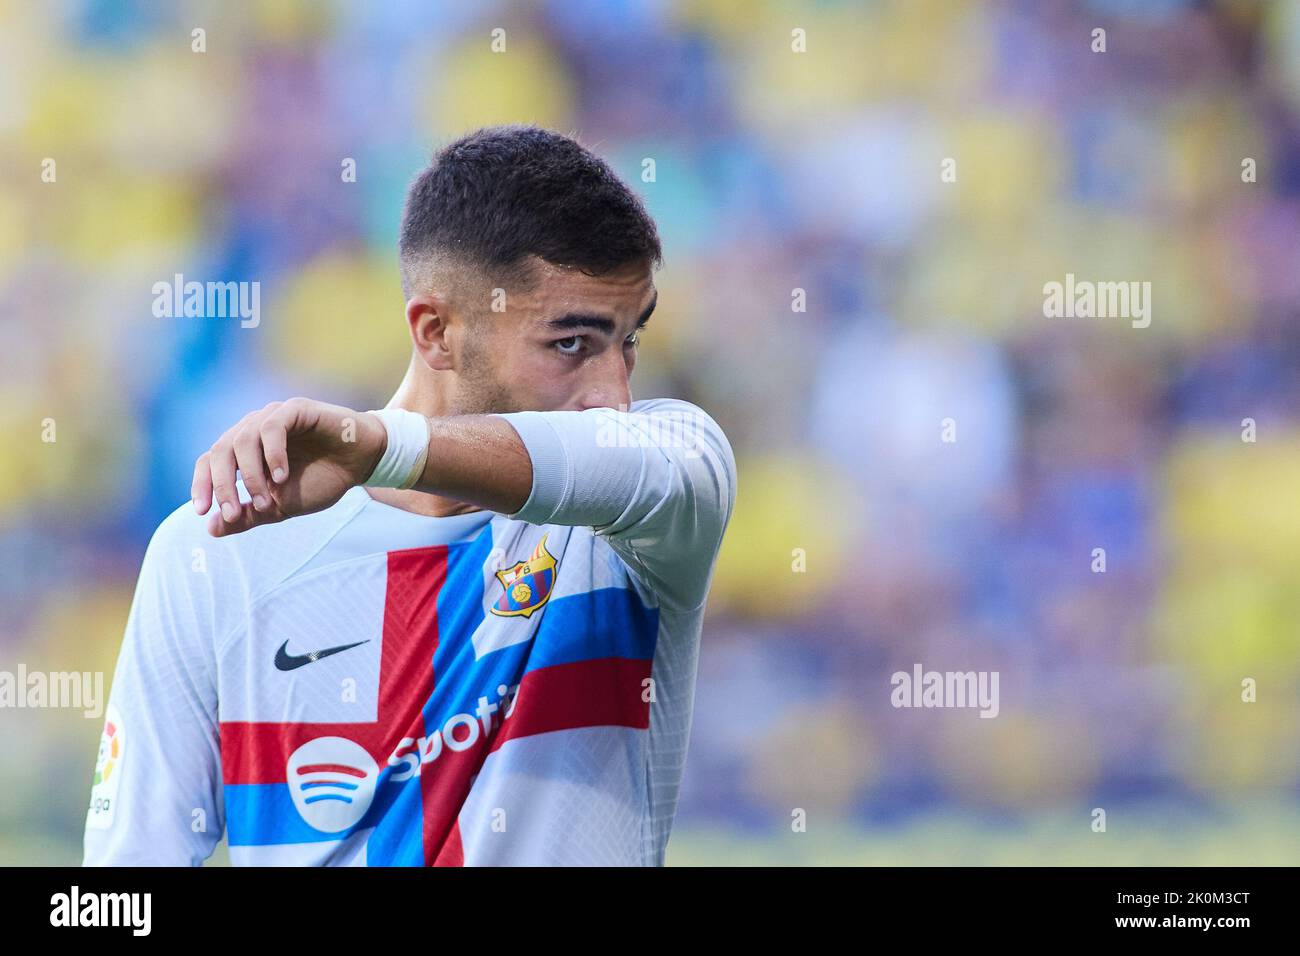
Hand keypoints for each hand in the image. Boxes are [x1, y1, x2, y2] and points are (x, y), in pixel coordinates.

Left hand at [191, 398, 386, 536]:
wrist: (361, 464)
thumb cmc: (322, 480)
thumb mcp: (281, 507)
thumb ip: (249, 515)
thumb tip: (212, 529)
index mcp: (245, 449)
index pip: (209, 461)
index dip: (202, 485)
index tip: (203, 512)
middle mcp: (253, 429)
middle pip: (220, 451)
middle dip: (223, 486)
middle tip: (234, 513)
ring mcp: (273, 416)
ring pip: (242, 440)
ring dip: (250, 476)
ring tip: (268, 500)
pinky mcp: (295, 409)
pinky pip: (272, 427)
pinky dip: (273, 454)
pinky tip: (282, 476)